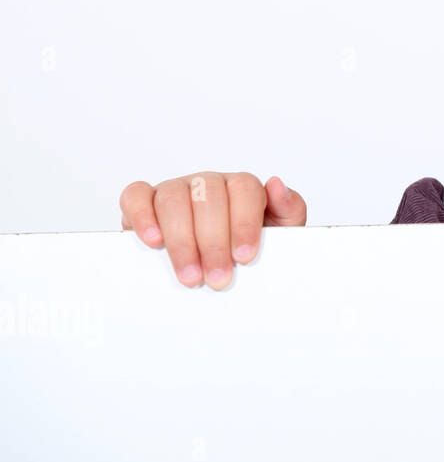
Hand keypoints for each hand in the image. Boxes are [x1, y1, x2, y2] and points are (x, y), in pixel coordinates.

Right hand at [120, 172, 306, 289]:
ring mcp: (175, 188)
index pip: (244, 189)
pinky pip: (137, 196)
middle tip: (218, 278)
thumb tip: (277, 185)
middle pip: (208, 196)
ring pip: (174, 198)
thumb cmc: (244, 247)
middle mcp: (208, 183)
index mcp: (241, 187)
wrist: (213, 264)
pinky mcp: (145, 199)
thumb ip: (288, 210)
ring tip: (190, 275)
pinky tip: (153, 241)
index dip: (244, 223)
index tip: (245, 257)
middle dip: (214, 242)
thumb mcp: (279, 233)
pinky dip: (142, 216)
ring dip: (182, 240)